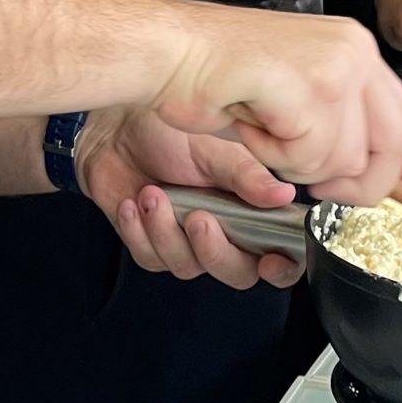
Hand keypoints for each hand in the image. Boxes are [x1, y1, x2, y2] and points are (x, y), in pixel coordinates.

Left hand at [73, 113, 302, 287]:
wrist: (118, 129)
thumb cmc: (171, 134)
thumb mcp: (215, 151)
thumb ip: (247, 177)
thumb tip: (283, 195)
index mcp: (251, 210)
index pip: (281, 254)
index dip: (283, 268)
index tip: (270, 262)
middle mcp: (223, 232)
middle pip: (236, 273)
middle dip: (215, 251)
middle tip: (199, 218)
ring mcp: (185, 243)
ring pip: (187, 267)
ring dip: (167, 232)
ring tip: (153, 193)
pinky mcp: (150, 245)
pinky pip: (150, 257)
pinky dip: (139, 231)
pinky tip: (133, 203)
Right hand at [152, 6, 401, 209]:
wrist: (171, 50)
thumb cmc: (217, 74)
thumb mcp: (296, 100)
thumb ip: (343, 129)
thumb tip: (387, 176)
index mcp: (354, 49)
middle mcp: (355, 51)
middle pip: (389, 148)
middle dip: (353, 182)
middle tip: (309, 179)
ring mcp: (336, 66)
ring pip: (345, 160)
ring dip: (294, 163)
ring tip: (262, 126)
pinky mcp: (311, 85)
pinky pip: (309, 156)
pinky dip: (273, 155)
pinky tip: (251, 122)